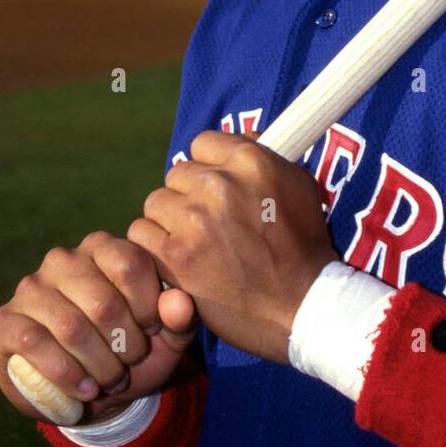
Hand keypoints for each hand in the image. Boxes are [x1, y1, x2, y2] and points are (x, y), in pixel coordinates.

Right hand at [0, 231, 199, 423]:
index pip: (130, 263)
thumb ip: (181, 317)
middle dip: (125, 344)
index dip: (147, 306)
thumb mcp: (167, 337)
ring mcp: (33, 287)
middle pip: (103, 301)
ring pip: (72, 328)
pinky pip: (37, 345)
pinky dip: (68, 376)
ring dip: (100, 365)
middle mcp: (65, 258)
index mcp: (105, 248)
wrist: (92, 388)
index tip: (153, 331)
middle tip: (131, 362)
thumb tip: (179, 303)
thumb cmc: (133, 349)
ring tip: (113, 380)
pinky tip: (86, 390)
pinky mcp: (9, 319)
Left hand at [127, 131, 335, 363]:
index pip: (202, 143)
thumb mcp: (298, 185)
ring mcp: (193, 220)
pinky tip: (177, 259)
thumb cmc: (303, 246)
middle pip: (177, 174)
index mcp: (250, 160)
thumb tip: (238, 141)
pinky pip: (141, 234)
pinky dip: (155, 247)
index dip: (209, 166)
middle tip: (207, 221)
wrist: (301, 305)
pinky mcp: (174, 256)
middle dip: (189, 195)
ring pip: (155, 202)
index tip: (216, 187)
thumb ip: (265, 157)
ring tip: (192, 242)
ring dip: (169, 221)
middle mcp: (219, 184)